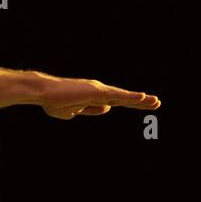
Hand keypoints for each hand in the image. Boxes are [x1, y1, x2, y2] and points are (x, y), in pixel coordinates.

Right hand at [41, 79, 159, 119]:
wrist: (43, 93)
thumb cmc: (54, 102)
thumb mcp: (74, 111)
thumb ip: (91, 110)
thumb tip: (107, 109)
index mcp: (95, 96)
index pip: (117, 100)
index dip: (131, 101)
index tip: (143, 102)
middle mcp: (99, 91)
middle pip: (124, 97)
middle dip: (141, 101)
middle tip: (157, 102)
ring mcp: (99, 90)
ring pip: (124, 96)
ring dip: (140, 99)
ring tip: (156, 101)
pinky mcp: (96, 91)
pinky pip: (116, 95)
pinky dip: (130, 96)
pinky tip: (142, 97)